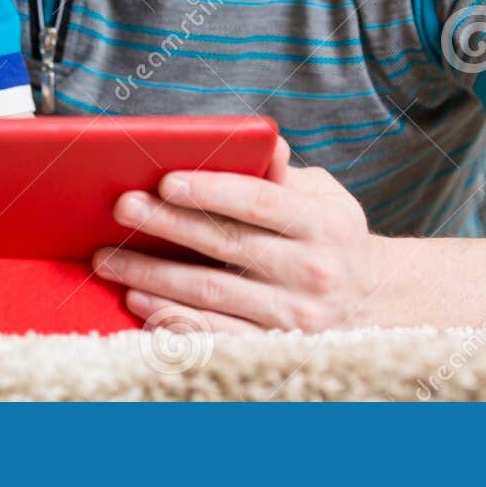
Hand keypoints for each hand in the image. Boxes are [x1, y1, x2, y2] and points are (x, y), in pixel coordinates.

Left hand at [90, 136, 380, 332]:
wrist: (375, 305)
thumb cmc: (333, 237)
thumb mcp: (326, 198)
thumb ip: (286, 174)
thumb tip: (262, 139)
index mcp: (324, 225)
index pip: (260, 203)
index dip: (212, 190)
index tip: (166, 180)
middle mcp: (311, 272)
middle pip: (226, 246)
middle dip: (167, 226)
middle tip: (122, 208)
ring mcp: (294, 317)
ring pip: (211, 294)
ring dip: (154, 276)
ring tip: (111, 259)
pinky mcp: (274, 347)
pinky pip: (215, 334)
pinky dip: (173, 318)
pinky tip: (139, 300)